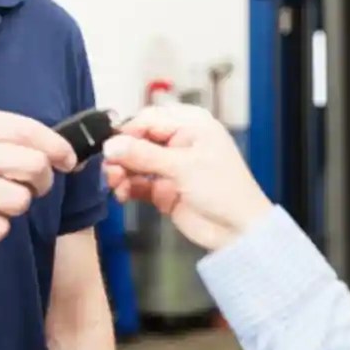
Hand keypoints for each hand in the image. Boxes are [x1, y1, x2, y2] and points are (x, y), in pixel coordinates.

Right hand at [102, 104, 272, 251]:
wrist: (239, 231)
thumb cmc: (227, 190)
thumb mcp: (184, 166)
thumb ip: (145, 155)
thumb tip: (113, 145)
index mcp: (191, 124)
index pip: (149, 119)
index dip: (128, 132)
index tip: (110, 147)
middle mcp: (179, 142)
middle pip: (138, 140)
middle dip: (122, 154)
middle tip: (111, 168)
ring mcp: (171, 166)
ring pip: (135, 162)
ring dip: (122, 172)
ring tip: (116, 184)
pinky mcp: (164, 189)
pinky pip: (138, 184)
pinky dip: (127, 188)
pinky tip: (122, 194)